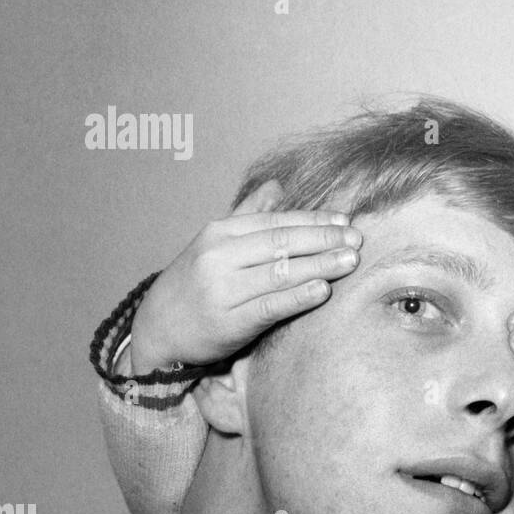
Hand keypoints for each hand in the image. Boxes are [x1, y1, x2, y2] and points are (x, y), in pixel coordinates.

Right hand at [129, 181, 361, 372]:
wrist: (156, 328)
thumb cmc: (193, 282)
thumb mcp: (214, 242)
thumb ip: (247, 214)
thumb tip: (278, 185)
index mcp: (219, 233)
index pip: (275, 222)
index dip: (313, 220)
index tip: (345, 220)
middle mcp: (218, 257)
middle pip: (281, 243)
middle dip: (323, 239)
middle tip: (357, 240)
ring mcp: (222, 290)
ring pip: (279, 273)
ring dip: (319, 265)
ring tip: (350, 261)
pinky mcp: (227, 322)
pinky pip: (269, 306)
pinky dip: (297, 297)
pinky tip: (322, 290)